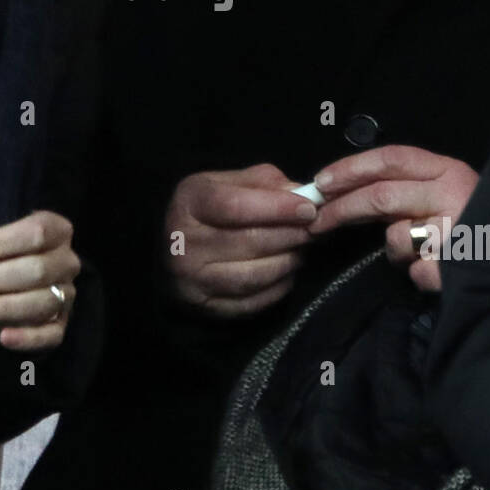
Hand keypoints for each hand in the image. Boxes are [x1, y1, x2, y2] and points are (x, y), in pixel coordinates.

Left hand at [0, 205, 79, 349]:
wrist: (13, 280)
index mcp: (57, 229)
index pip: (36, 232)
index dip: (0, 244)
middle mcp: (67, 261)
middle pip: (37, 269)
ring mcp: (67, 294)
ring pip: (43, 302)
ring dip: (3, 307)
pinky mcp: (61, 324)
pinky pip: (51, 334)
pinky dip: (28, 338)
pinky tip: (3, 337)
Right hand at [164, 164, 316, 317]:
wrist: (174, 253)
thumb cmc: (208, 212)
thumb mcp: (226, 183)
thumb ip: (263, 182)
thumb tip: (300, 195)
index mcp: (188, 203)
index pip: (235, 206)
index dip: (277, 208)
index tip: (309, 209)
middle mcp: (183, 243)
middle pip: (249, 241)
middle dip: (290, 235)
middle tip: (314, 229)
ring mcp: (192, 280)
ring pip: (254, 275)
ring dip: (288, 262)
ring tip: (301, 249)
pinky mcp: (206, 307)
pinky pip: (254, 302)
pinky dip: (279, 287)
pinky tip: (287, 272)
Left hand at [310, 146, 479, 291]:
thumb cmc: (470, 223)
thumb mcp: (443, 192)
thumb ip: (404, 188)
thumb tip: (342, 193)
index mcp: (447, 169)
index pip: (391, 159)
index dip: (352, 168)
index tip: (321, 182)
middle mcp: (454, 192)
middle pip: (382, 196)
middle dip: (342, 210)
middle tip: (315, 222)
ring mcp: (458, 229)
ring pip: (397, 238)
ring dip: (393, 250)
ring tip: (412, 253)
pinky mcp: (461, 265)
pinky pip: (417, 272)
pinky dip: (416, 276)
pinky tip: (434, 271)